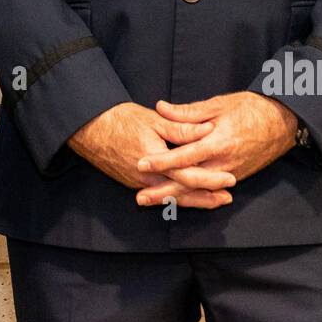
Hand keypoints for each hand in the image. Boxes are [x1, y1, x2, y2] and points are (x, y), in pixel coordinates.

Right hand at [68, 102, 235, 209]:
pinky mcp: (133, 183)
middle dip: (206, 197)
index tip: (230, 179)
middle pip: (182, 192)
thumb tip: (208, 129)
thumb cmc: (122, 119)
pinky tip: (187, 197)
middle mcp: (147, 177)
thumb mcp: (155, 120)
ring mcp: (139, 183)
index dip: (211, 178)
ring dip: (193, 200)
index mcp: (155, 159)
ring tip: (214, 201)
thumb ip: (182, 129)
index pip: (188, 174)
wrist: (90, 127)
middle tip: (227, 198)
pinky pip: (159, 194)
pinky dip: (175, 197)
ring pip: (171, 197)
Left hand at [133, 92, 297, 205]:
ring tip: (152, 201)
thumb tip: (161, 108)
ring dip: (175, 197)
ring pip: (199, 190)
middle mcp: (224, 163)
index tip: (141, 164)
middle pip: (189, 182)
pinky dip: (193, 196)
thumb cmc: (250, 108)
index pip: (185, 156)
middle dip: (164, 192)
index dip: (162, 161)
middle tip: (140, 198)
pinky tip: (177, 199)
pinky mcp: (236, 177)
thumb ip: (188, 112)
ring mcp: (231, 173)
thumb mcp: (218, 104)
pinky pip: (210, 190)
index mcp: (218, 142)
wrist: (283, 121)